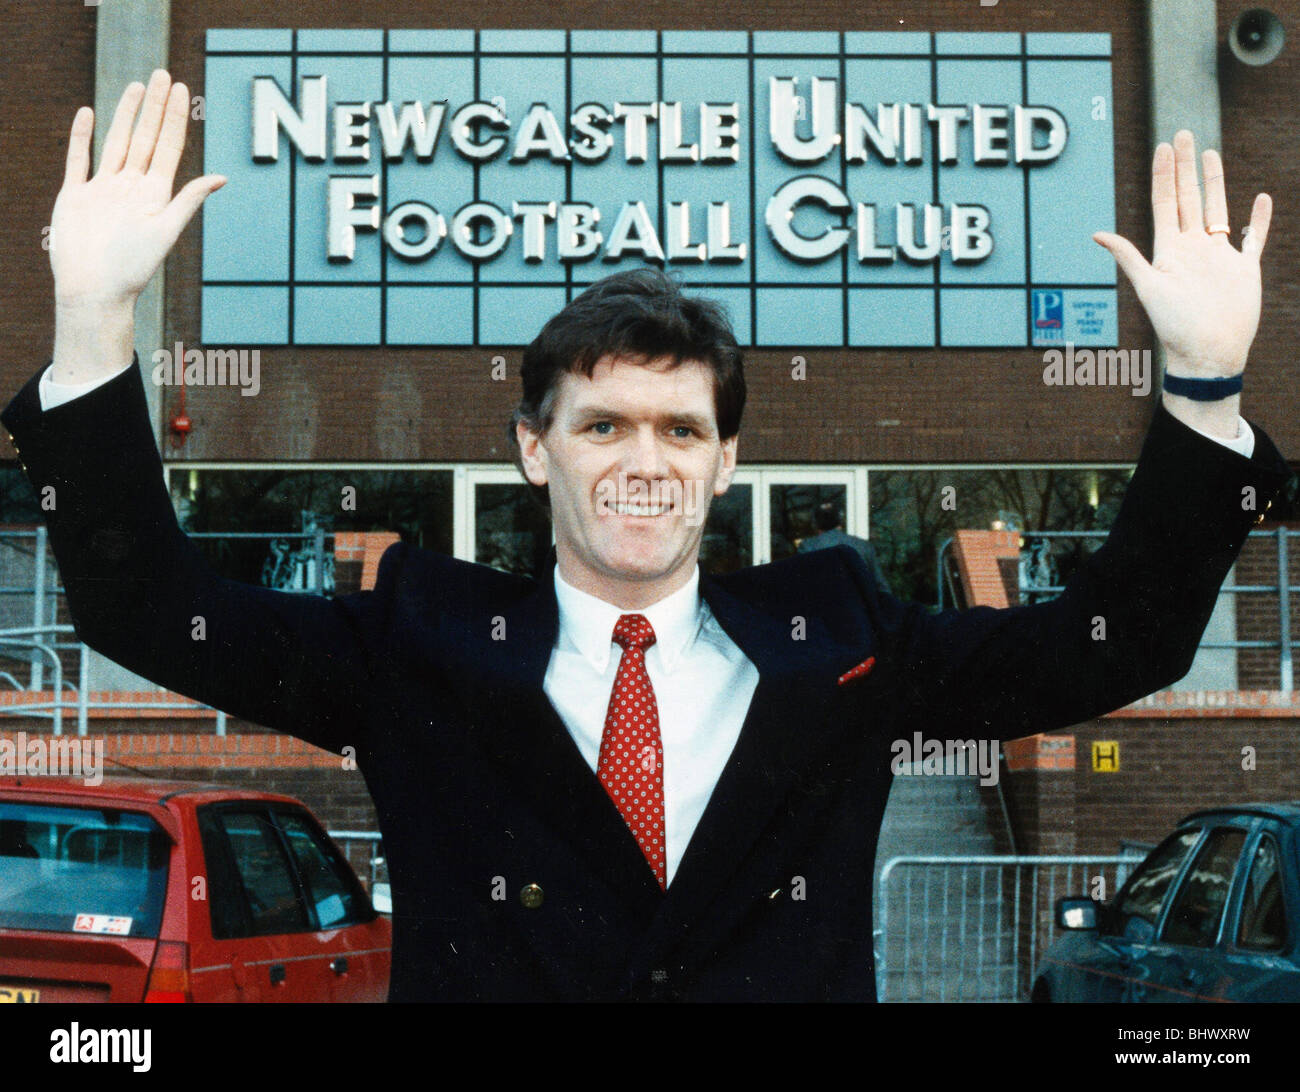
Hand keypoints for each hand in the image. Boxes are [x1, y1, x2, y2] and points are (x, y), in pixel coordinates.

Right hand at [51, 69, 225, 310]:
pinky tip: (89, 114)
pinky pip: (79, 159)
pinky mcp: (76, 196)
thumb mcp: (166, 231)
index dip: (175, 117)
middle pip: (144, 137)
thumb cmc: (132, 268)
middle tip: (162, 74)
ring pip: (116, 142)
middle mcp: (131, 188)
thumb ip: (189, 200)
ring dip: (125, 113)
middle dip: (154, 107)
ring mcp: (103, 190)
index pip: (168, 146)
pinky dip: (83, 137)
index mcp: (155, 194)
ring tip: (136, 87)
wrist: (93, 290)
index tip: (182, 89)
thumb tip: (223, 177)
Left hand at [1092, 129, 1270, 378]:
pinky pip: (1253, 238)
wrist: (1208, 354)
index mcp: (1169, 250)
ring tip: (1209, 154)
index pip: (1165, 203)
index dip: (1164, 174)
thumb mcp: (1148, 288)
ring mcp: (1218, 257)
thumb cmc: (1175, 326)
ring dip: (1214, 182)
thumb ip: (1128, 257)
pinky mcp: (1243, 269)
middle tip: (1182, 134)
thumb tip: (1097, 234)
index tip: (1163, 146)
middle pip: (1188, 197)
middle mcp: (1192, 249)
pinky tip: (1260, 199)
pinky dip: (1258, 219)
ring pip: (1216, 209)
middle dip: (1184, 166)